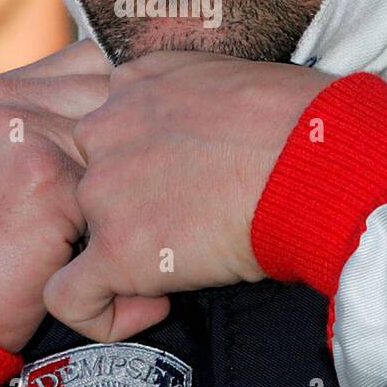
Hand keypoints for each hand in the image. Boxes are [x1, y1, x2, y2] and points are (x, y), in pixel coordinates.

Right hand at [0, 38, 109, 351]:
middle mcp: (5, 101)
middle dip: (139, 139)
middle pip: (114, 92)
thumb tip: (123, 114)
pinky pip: (121, 188)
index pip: (90, 61)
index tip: (140, 142)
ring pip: (124, 137)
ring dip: (136, 181)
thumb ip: (37, 130)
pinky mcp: (47, 179)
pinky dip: (128, 230)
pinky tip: (112, 265)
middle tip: (150, 190)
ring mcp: (24, 134)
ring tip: (128, 229)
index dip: (123, 101)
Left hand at [43, 51, 332, 341]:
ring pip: (84, 232)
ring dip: (126, 252)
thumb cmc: (304, 119)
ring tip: (186, 262)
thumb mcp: (231, 73)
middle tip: (190, 220)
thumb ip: (193, 95)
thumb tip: (210, 123)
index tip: (184, 180)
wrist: (317, 163)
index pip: (109, 128)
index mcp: (133, 82)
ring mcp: (104, 189)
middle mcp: (104, 128)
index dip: (141, 160)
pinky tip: (149, 306)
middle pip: (92, 177)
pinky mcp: (117, 248)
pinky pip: (69, 297)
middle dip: (132, 204)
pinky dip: (100, 313)